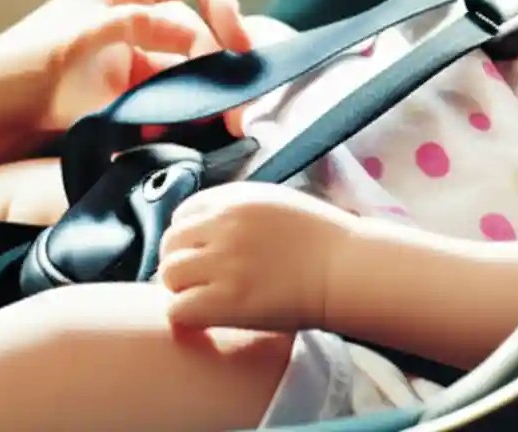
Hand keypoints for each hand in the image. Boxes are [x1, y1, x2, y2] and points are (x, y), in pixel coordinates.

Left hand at [0, 0, 253, 164]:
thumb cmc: (10, 69)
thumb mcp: (80, 36)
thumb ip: (136, 26)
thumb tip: (193, 38)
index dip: (225, 1)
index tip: (235, 44)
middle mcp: (132, 25)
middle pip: (201, 37)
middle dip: (220, 71)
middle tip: (236, 112)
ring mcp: (127, 66)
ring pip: (186, 79)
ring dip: (198, 103)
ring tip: (207, 131)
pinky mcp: (120, 104)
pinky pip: (164, 111)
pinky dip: (172, 125)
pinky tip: (164, 141)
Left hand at [157, 183, 356, 331]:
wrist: (348, 269)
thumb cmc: (324, 242)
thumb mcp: (277, 205)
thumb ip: (240, 211)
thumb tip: (206, 229)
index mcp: (236, 199)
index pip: (183, 214)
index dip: (191, 238)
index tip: (206, 255)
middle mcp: (224, 224)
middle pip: (171, 243)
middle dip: (182, 263)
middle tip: (204, 283)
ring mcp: (223, 261)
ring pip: (170, 275)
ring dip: (183, 289)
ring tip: (208, 300)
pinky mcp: (227, 299)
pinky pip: (179, 308)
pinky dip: (189, 316)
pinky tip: (210, 318)